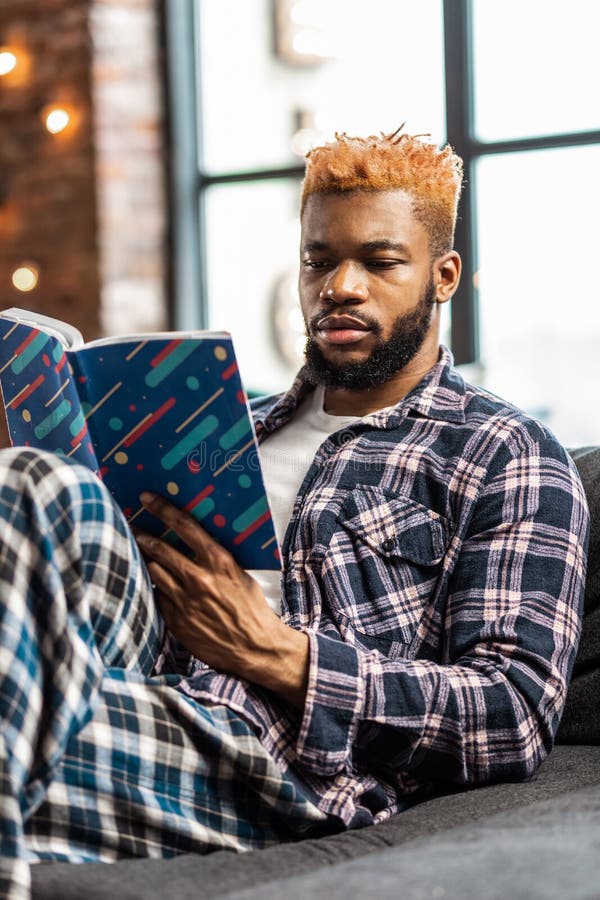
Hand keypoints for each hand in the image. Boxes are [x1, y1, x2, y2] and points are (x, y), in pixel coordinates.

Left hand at [134, 492, 308, 707]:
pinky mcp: (176, 620)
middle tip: (131, 525)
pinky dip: (156, 587)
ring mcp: (185, 600)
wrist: (255, 648)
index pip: (185, 526)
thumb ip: (217, 559)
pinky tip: (156, 583)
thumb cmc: (251, 608)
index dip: (162, 509)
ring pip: (154, 570)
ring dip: (146, 560)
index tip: (147, 498)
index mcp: (219, 561)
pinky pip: (158, 596)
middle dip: (142, 533)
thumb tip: (198, 541)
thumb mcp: (240, 575)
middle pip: (160, 547)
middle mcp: (199, 578)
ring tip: (138, 552)